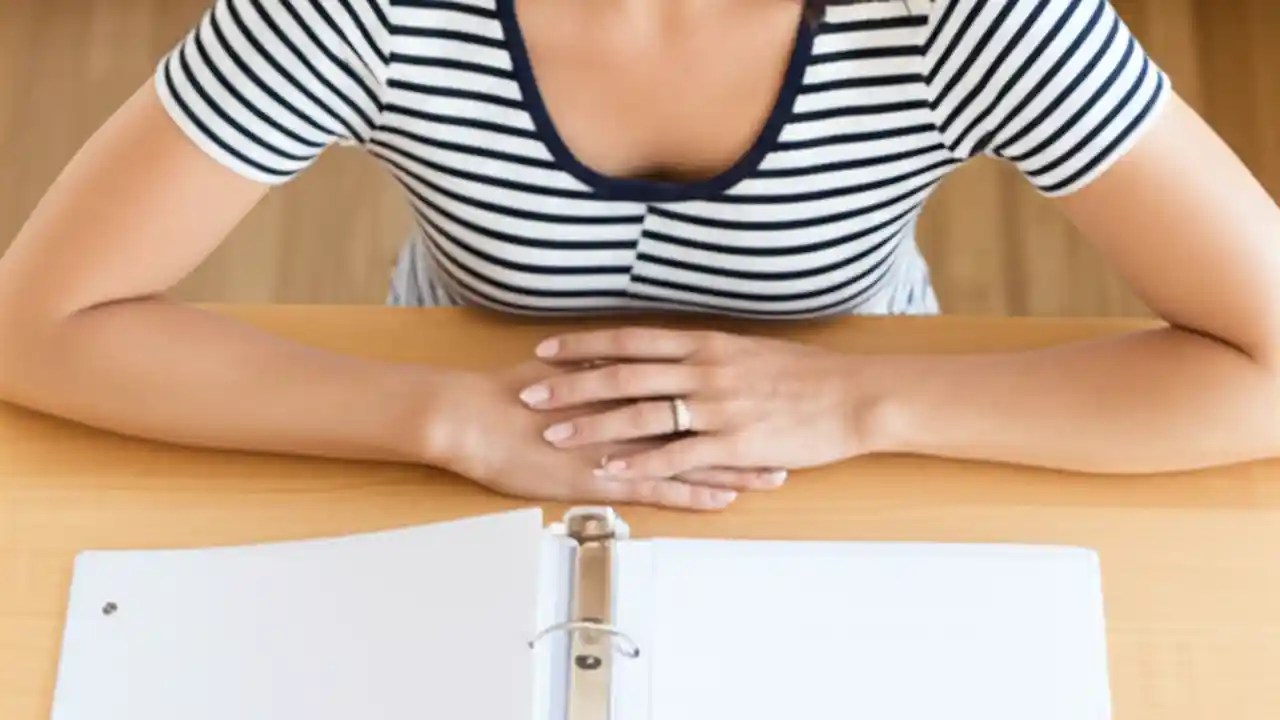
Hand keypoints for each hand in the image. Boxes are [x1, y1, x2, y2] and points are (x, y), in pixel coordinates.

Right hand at [427, 362, 775, 510]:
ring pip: (693, 455)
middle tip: (794, 432)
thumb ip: (598, 362)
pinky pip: (659, 487)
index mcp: (624, 378)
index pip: (691, 381)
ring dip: (736, 464)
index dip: (734, 389)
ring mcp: (621, 445)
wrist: (471, 416)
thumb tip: (619, 352)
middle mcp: (632, 407)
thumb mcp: (563, 367)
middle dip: (751, 426)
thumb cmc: (510, 392)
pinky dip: (694, 492)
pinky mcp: (603, 477)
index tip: (771, 392)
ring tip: (777, 472)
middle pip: (706, 416)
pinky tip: (724, 497)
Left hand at [518, 328, 873, 478]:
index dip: (584, 345)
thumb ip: (706, 353)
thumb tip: (672, 353)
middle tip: (528, 393)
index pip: (630, 340)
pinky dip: (638, 462)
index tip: (545, 349)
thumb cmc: (805, 375)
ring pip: (640, 414)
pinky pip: (676, 454)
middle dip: (571, 384)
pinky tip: (607, 469)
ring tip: (553, 433)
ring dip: (593, 424)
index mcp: (706, 343)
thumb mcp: (749, 350)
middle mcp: (703, 369)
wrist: (852, 396)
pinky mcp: (733, 442)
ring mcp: (717, 406)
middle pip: (623, 375)